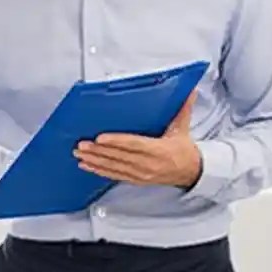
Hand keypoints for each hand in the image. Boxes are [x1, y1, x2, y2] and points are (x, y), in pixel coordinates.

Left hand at [74, 91, 202, 188]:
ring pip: (114, 167)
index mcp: (159, 150)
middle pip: (119, 157)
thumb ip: (183, 109)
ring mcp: (141, 174)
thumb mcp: (183, 128)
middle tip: (81, 145)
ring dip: (95, 161)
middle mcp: (149, 164)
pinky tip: (87, 166)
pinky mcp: (136, 180)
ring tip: (80, 155)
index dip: (116, 142)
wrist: (192, 172)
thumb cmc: (184, 151)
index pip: (134, 144)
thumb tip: (190, 91)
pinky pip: (115, 175)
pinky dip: (100, 171)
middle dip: (98, 151)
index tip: (100, 138)